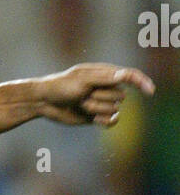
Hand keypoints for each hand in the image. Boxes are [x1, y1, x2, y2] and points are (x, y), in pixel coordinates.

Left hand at [38, 64, 154, 125]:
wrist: (44, 102)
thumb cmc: (61, 86)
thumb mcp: (82, 80)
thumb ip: (105, 78)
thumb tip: (125, 74)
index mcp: (104, 73)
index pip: (129, 76)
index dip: (141, 82)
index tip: (150, 91)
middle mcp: (106, 86)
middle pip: (120, 96)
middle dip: (101, 98)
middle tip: (81, 95)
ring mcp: (102, 101)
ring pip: (114, 109)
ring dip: (96, 109)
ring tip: (80, 104)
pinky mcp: (97, 116)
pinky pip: (112, 121)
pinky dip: (104, 121)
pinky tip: (92, 119)